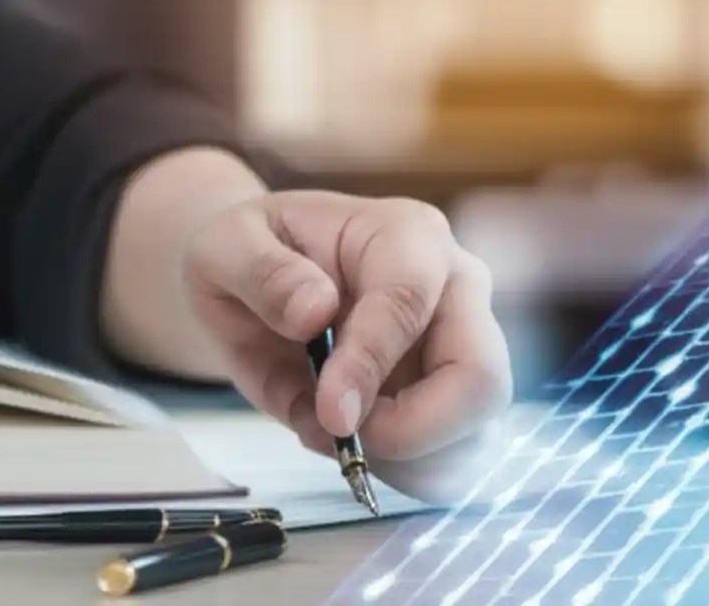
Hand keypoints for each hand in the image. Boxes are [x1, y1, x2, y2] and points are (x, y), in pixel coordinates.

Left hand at [101, 148, 512, 500]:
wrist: (259, 276)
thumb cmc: (252, 250)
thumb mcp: (226, 243)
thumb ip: (265, 274)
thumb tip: (315, 312)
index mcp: (407, 236)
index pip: (409, 303)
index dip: (370, 365)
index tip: (329, 412)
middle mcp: (455, 289)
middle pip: (481, 378)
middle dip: (412, 430)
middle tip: (342, 436)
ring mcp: (464, 346)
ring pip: (476, 432)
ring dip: (404, 460)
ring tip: (330, 433)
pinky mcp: (455, 397)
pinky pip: (455, 459)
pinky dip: (402, 472)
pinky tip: (349, 444)